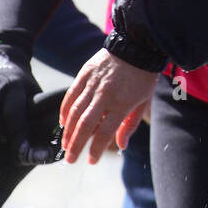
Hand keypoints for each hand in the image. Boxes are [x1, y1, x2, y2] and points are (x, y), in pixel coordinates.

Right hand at [60, 49, 157, 164]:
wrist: (137, 45)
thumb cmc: (143, 76)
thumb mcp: (144, 101)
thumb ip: (130, 124)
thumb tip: (121, 146)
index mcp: (122, 103)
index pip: (105, 132)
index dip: (96, 149)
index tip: (90, 161)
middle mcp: (105, 95)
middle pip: (86, 125)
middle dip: (76, 145)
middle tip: (69, 160)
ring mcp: (93, 84)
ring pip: (75, 112)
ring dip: (68, 131)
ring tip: (65, 145)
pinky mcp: (84, 73)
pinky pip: (71, 95)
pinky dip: (65, 110)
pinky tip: (63, 123)